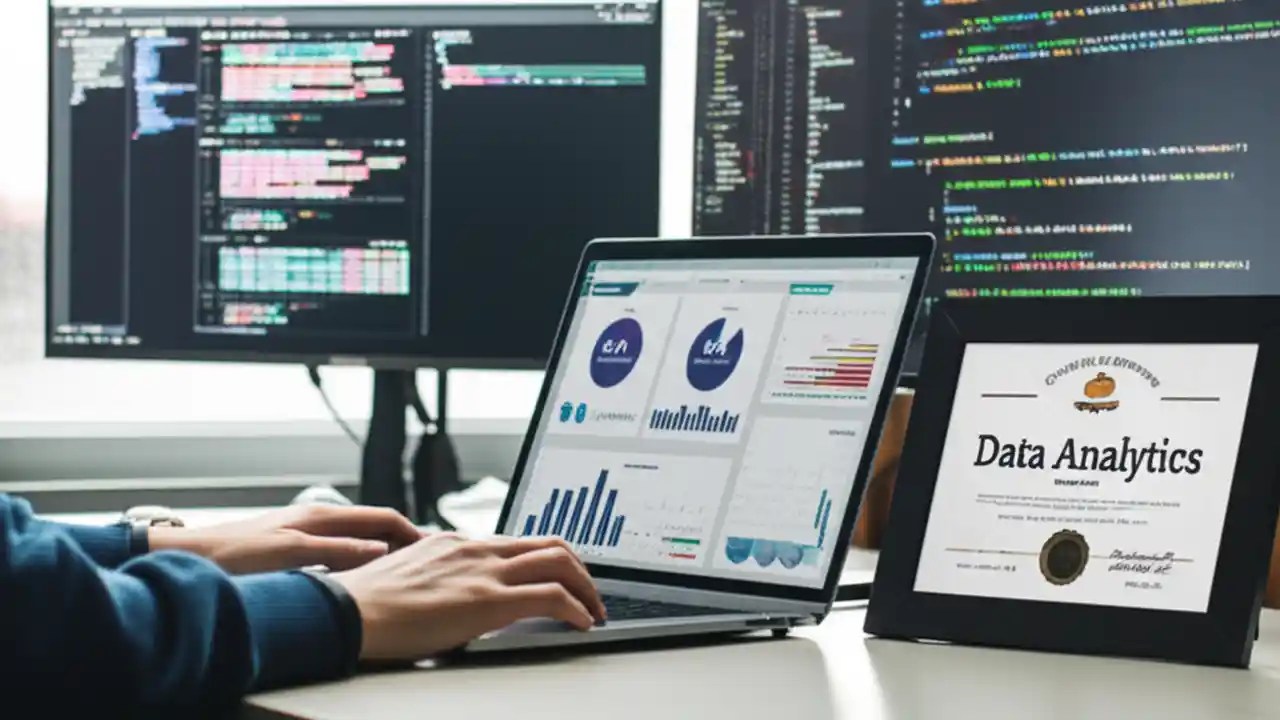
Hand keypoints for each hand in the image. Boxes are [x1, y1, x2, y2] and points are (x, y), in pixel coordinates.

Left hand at [148, 505, 422, 574]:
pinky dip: (359, 564)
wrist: (189, 558)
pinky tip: (359, 583)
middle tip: (425, 569)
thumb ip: (339, 551)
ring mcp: (307, 532)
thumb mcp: (293, 555)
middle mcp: (319, 519)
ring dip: (382, 556)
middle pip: (376, 528)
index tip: (436, 554)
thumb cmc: (234, 556)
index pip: (386, 519)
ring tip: (400, 578)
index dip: (414, 535)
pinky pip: (342, 553)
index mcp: (324, 516)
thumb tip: (384, 550)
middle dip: (403, 545)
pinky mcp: (295, 548)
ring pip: (360, 542)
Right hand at [332, 533, 607, 660]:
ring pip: (558, 562)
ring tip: (594, 609)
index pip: (518, 542)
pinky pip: (550, 596)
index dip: (549, 559)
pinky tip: (582, 623)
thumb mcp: (412, 576)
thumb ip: (440, 578)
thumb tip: (452, 597)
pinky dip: (576, 608)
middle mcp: (476, 547)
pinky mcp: (487, 600)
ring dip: (585, 587)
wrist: (348, 611)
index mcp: (458, 542)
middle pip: (549, 544)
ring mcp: (484, 570)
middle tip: (590, 592)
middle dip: (579, 569)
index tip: (561, 577)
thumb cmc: (368, 603)